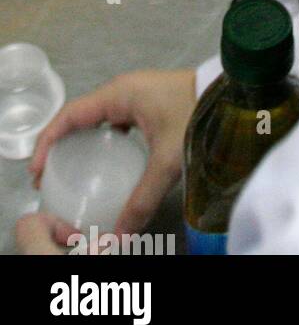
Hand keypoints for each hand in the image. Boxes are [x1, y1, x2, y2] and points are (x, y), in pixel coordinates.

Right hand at [16, 68, 196, 252]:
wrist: (235, 93)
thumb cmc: (197, 115)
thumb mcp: (168, 159)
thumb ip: (143, 197)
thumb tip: (121, 233)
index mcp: (120, 94)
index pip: (71, 114)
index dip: (48, 141)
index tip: (37, 169)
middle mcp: (124, 90)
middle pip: (81, 117)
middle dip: (62, 145)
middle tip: (51, 177)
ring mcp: (139, 95)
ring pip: (99, 120)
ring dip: (83, 143)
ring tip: (73, 172)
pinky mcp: (151, 103)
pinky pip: (117, 123)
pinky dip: (105, 141)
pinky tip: (106, 163)